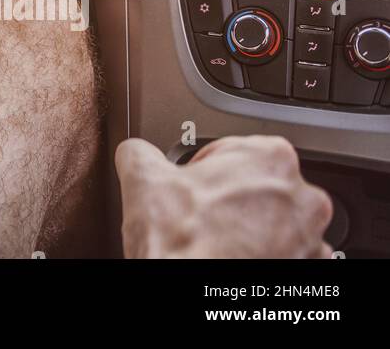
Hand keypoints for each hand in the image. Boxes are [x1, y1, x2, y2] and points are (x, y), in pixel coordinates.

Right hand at [115, 136, 332, 257]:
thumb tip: (136, 153)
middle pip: (260, 184)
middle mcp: (303, 198)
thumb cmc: (182, 245)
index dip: (205, 168)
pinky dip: (264, 258)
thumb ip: (140, 151)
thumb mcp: (142, 178)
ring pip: (277, 222)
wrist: (195, 299)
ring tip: (215, 243)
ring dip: (250, 229)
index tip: (192, 186)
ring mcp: (312, 240)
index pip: (233, 149)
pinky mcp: (309, 273)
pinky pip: (288, 256)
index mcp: (270, 159)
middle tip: (200, 215)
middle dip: (231, 197)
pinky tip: (233, 260)